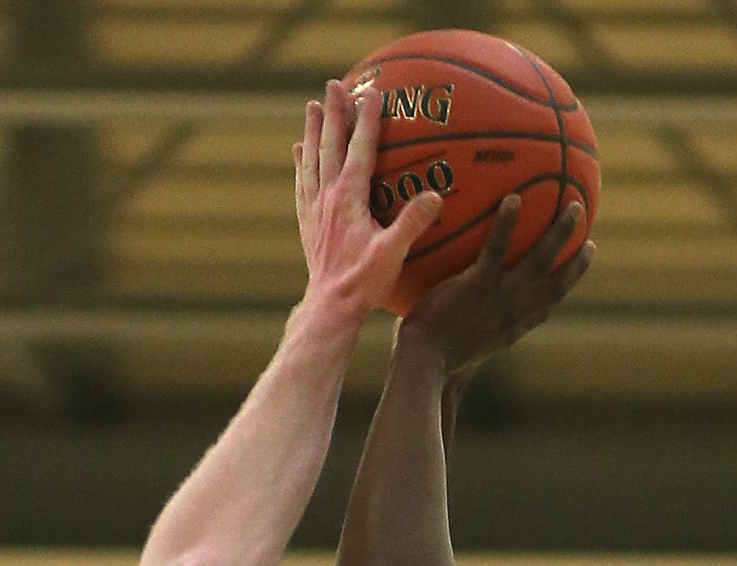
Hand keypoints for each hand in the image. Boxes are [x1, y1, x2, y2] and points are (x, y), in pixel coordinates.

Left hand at [294, 80, 442, 324]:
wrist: (329, 308)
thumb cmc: (363, 283)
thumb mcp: (392, 254)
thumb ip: (412, 223)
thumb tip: (437, 196)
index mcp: (349, 199)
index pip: (360, 149)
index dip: (367, 119)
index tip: (372, 92)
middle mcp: (327, 198)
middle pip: (330, 145)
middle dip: (334, 113)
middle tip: (333, 84)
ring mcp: (314, 210)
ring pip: (311, 160)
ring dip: (313, 132)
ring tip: (312, 107)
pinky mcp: (307, 224)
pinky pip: (302, 185)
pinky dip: (301, 164)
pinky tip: (299, 152)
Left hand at [400, 196, 594, 379]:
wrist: (423, 365)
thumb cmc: (428, 366)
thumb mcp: (453, 360)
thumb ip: (457, 347)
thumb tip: (447, 367)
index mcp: (508, 331)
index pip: (543, 309)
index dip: (561, 291)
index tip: (572, 280)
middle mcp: (512, 315)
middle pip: (556, 285)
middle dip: (577, 263)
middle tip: (588, 239)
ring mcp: (499, 298)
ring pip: (541, 261)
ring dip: (561, 233)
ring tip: (574, 206)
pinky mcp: (478, 285)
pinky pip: (497, 248)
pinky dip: (507, 224)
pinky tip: (513, 198)